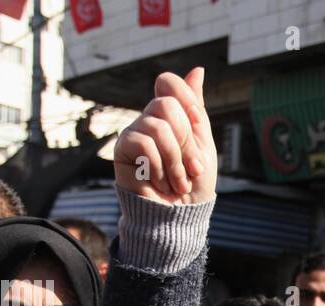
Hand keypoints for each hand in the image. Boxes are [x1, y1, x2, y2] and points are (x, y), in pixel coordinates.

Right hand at [113, 67, 216, 205]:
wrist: (179, 218)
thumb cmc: (193, 185)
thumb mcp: (203, 145)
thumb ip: (197, 109)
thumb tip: (198, 69)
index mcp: (170, 115)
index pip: (168, 82)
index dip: (187, 101)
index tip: (199, 127)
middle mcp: (149, 120)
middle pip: (167, 105)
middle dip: (186, 142)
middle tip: (191, 169)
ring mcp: (134, 133)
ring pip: (158, 127)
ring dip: (175, 162)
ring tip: (177, 183)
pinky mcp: (122, 150)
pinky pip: (143, 143)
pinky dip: (158, 167)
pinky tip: (158, 183)